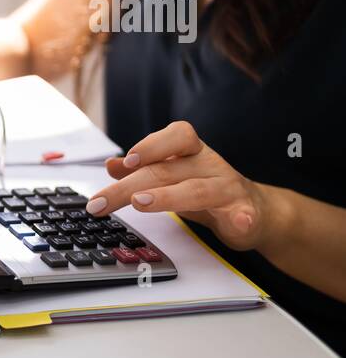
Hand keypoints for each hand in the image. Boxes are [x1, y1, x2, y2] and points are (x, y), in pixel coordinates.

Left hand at [85, 121, 278, 250]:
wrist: (255, 210)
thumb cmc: (205, 188)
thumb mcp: (172, 176)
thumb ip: (142, 170)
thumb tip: (110, 165)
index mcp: (191, 152)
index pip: (176, 135)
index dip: (151, 145)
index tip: (127, 161)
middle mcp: (209, 165)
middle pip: (167, 171)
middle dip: (129, 186)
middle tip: (102, 201)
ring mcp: (227, 187)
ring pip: (198, 190)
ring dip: (168, 196)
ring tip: (141, 203)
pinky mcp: (244, 213)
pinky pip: (243, 214)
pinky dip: (241, 218)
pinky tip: (237, 222)